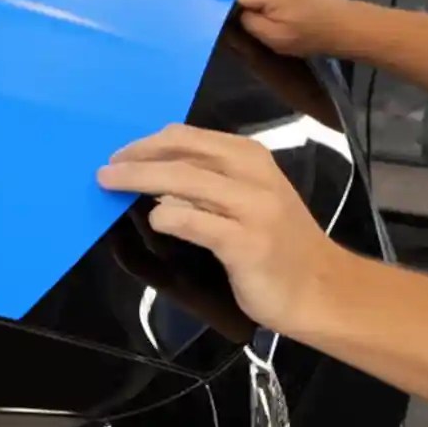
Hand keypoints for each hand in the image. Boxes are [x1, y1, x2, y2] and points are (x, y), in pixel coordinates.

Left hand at [98, 124, 347, 334]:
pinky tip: (155, 220)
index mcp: (250, 156)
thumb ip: (209, 182)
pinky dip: (169, 217)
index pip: (188, 137)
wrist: (322, 288)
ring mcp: (251, 207)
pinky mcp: (246, 242)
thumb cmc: (279, 244)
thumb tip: (155, 176)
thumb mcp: (247, 197)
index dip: (148, 144)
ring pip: (183, 181)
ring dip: (140, 180)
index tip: (121, 155)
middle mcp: (252, 174)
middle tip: (105, 170)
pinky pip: (195, 222)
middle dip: (136, 159)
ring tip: (111, 186)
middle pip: (181, 154)